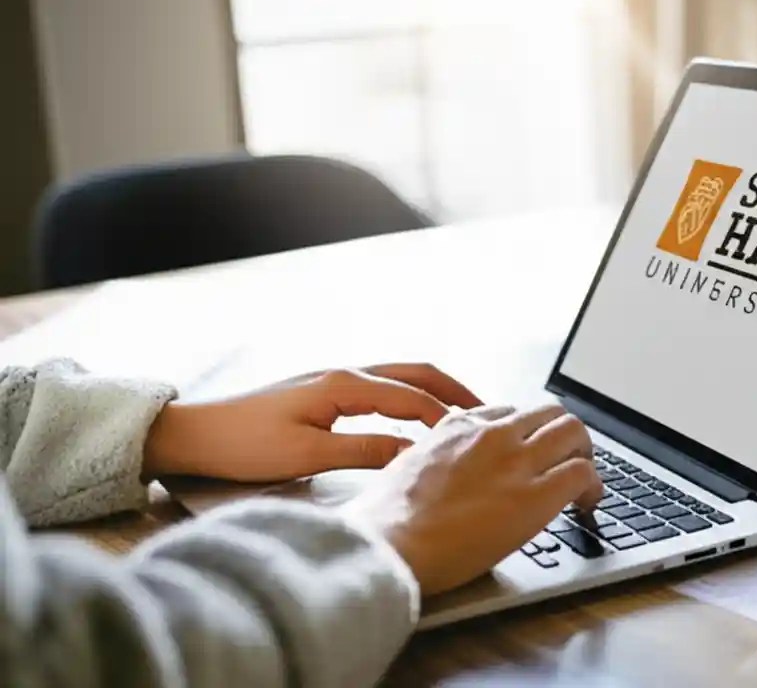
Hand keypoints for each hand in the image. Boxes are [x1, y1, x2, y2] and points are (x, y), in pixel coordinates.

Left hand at [143, 363, 481, 480]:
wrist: (194, 435)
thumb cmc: (243, 445)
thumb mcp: (308, 456)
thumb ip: (365, 452)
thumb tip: (413, 455)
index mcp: (343, 385)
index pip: (412, 398)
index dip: (447, 417)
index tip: (478, 436)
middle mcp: (343, 374)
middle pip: (414, 373)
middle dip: (454, 390)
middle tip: (489, 411)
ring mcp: (334, 381)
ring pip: (400, 377)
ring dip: (434, 391)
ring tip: (464, 413)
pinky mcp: (325, 394)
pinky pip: (382, 389)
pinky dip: (411, 398)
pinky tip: (417, 419)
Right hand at [341, 403, 603, 595]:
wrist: (390, 546)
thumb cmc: (385, 520)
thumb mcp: (402, 464)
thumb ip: (432, 452)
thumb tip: (442, 455)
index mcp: (458, 426)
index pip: (510, 412)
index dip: (527, 433)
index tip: (531, 452)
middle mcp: (492, 435)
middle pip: (550, 412)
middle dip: (564, 435)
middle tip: (568, 461)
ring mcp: (516, 462)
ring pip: (573, 432)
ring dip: (585, 454)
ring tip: (585, 481)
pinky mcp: (534, 498)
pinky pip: (582, 474)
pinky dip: (594, 486)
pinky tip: (587, 504)